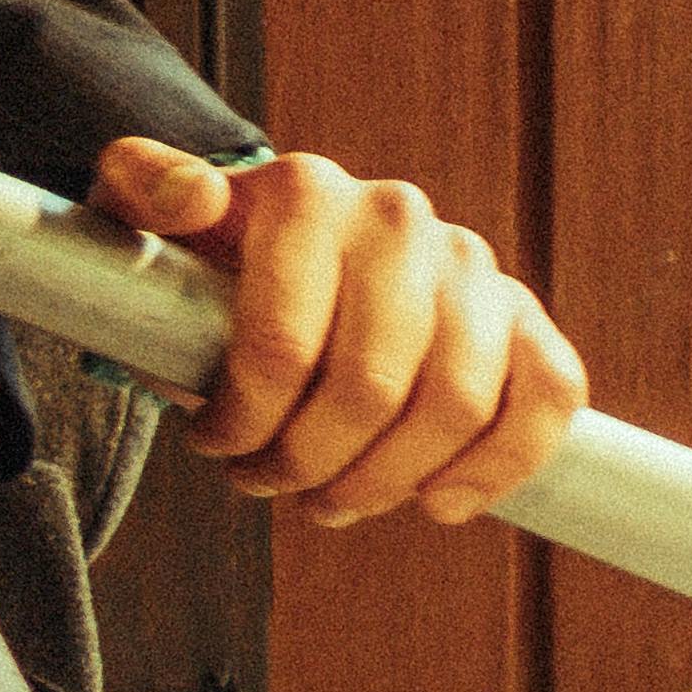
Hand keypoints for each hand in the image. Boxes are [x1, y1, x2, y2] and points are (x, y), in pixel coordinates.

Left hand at [79, 137, 591, 528]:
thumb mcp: (144, 218)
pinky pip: (548, 396)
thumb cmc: (206, 256)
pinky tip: (436, 501)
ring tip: (330, 498)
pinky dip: (498, 465)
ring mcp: (470, 264)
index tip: (215, 445)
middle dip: (311, 461)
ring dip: (388, 480)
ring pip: (458, 404)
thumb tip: (191, 195)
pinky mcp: (523, 315)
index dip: (246, 420)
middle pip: (372, 386)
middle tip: (269, 483)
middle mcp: (398, 216)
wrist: (284, 255)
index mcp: (306, 192)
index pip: (282, 341)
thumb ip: (142, 190)